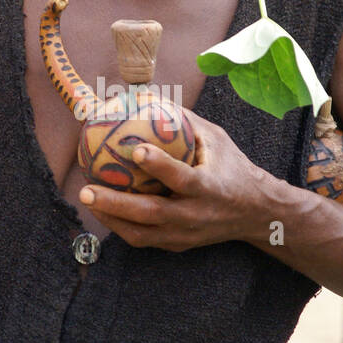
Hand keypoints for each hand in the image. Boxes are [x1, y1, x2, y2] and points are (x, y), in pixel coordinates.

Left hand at [76, 111, 277, 251]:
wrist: (256, 214)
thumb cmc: (232, 168)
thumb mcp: (216, 140)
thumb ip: (184, 121)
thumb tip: (146, 96)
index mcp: (209, 188)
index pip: (182, 178)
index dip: (159, 165)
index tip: (135, 149)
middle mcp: (195, 215)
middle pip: (152, 213)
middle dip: (116, 203)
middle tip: (87, 189)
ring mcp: (185, 235)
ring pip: (141, 234)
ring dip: (110, 218)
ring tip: (87, 199)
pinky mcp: (178, 246)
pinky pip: (143, 240)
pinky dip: (119, 226)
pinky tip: (101, 210)